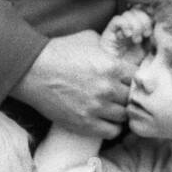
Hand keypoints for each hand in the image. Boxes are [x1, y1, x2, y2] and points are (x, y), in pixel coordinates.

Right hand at [11, 30, 130, 138]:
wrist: (32, 71)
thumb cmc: (58, 51)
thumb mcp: (87, 39)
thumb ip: (108, 46)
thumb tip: (119, 49)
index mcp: (112, 66)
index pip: (138, 78)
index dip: (133, 79)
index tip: (127, 80)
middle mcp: (108, 88)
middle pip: (132, 98)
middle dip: (127, 95)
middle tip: (120, 95)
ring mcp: (97, 108)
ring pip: (124, 116)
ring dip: (119, 112)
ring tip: (112, 108)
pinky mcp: (85, 123)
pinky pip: (112, 132)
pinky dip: (112, 127)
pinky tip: (105, 120)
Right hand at [99, 8, 152, 73]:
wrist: (116, 73)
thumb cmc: (131, 64)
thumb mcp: (147, 51)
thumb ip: (153, 39)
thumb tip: (160, 28)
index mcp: (139, 27)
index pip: (145, 11)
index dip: (151, 14)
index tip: (156, 22)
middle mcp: (129, 25)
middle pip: (138, 10)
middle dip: (145, 21)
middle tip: (146, 35)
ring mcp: (119, 27)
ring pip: (129, 13)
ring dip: (136, 25)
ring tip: (136, 40)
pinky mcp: (110, 31)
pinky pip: (118, 19)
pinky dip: (125, 25)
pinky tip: (127, 35)